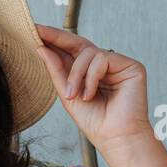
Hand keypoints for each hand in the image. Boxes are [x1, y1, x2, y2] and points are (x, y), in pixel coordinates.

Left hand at [34, 23, 151, 155]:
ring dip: (76, 74)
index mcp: (88, 71)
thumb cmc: (94, 121)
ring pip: (88, 53)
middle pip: (78, 42)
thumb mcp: (67, 94)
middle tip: (39, 31)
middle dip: (57, 37)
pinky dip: (92, 76)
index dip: (53, 39)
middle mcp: (103, 65)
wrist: (114, 138)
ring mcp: (117, 64)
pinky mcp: (131, 66)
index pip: (70, 50)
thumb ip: (56, 70)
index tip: (34, 29)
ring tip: (73, 95)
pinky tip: (90, 94)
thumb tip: (41, 47)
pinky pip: (102, 58)